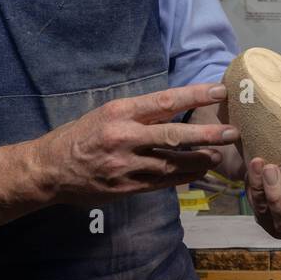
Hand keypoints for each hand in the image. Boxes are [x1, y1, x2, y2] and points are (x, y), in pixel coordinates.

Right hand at [27, 82, 240, 206]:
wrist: (50, 169)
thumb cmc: (79, 136)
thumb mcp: (105, 114)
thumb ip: (138, 114)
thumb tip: (173, 109)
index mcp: (119, 113)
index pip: (164, 101)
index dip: (194, 96)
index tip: (219, 92)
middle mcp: (124, 137)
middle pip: (173, 134)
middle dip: (206, 134)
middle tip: (231, 133)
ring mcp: (125, 164)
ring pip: (171, 162)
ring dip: (198, 160)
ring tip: (217, 157)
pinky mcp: (125, 187)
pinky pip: (161, 182)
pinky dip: (181, 177)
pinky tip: (196, 174)